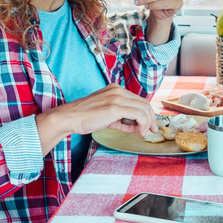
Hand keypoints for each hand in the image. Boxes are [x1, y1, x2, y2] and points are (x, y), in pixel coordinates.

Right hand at [37, 84, 156, 154]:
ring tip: (145, 133)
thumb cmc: (84, 117)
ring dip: (148, 122)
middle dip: (151, 117)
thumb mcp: (106, 116)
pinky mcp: (115, 106)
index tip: (149, 125)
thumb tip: (136, 127)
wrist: (69, 117)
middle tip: (153, 130)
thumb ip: (121, 119)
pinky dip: (143, 123)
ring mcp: (116, 97)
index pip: (138, 100)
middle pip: (144, 102)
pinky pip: (138, 114)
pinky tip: (139, 132)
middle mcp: (118, 90)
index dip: (146, 113)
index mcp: (115, 89)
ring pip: (143, 108)